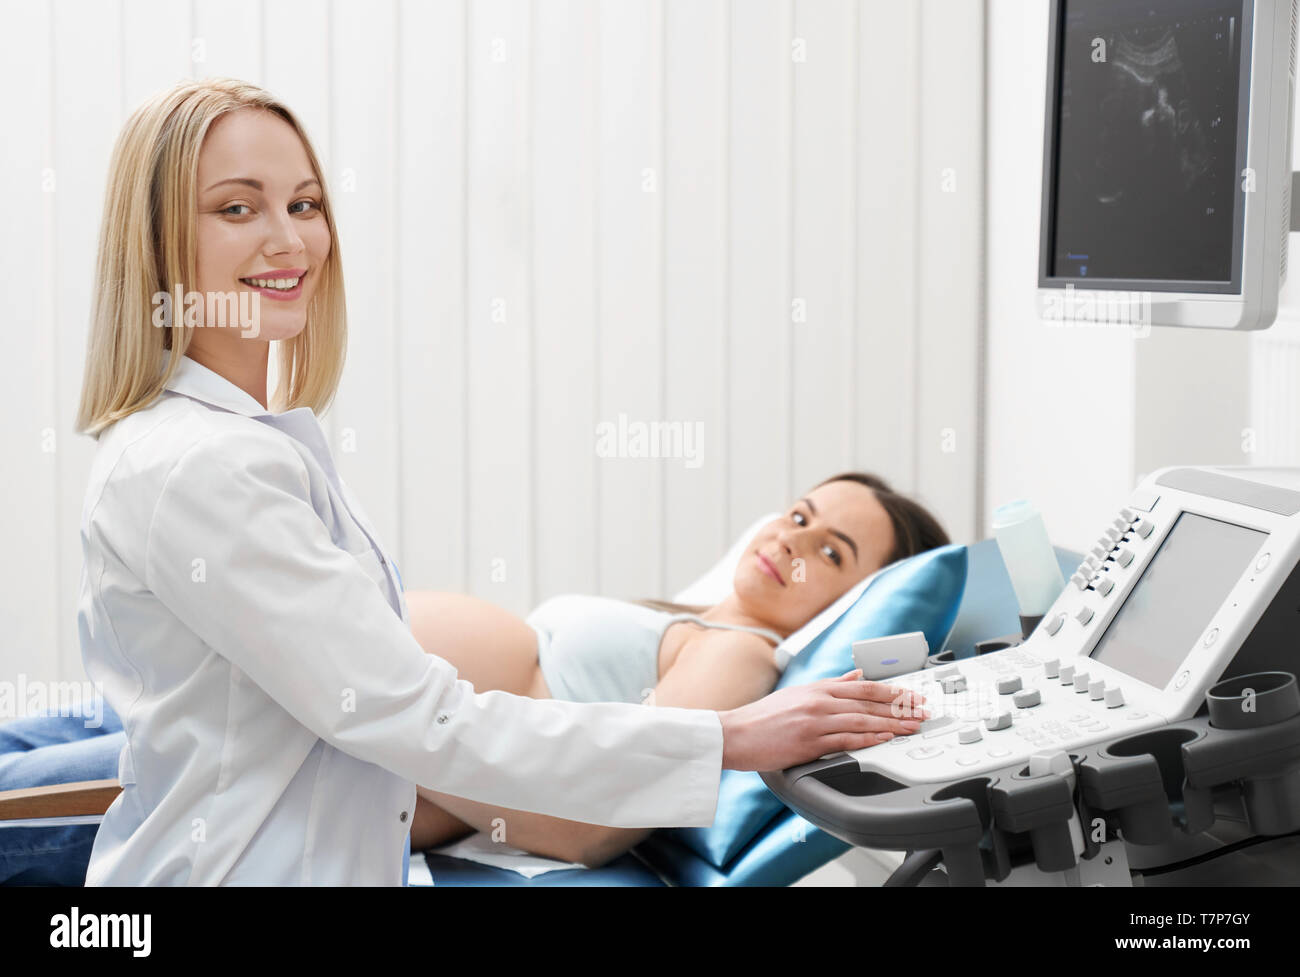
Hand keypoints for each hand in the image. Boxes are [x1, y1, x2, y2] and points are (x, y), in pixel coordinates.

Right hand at [717, 669, 928, 771]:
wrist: (736, 733)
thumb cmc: (764, 718)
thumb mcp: (799, 693)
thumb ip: (831, 685)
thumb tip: (856, 675)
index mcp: (819, 688)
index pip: (865, 686)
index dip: (893, 691)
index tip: (913, 696)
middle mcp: (819, 700)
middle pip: (869, 701)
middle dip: (901, 707)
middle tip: (923, 711)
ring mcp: (815, 720)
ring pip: (862, 719)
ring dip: (892, 723)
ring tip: (912, 727)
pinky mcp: (809, 741)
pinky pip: (846, 738)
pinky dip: (868, 738)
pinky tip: (884, 738)